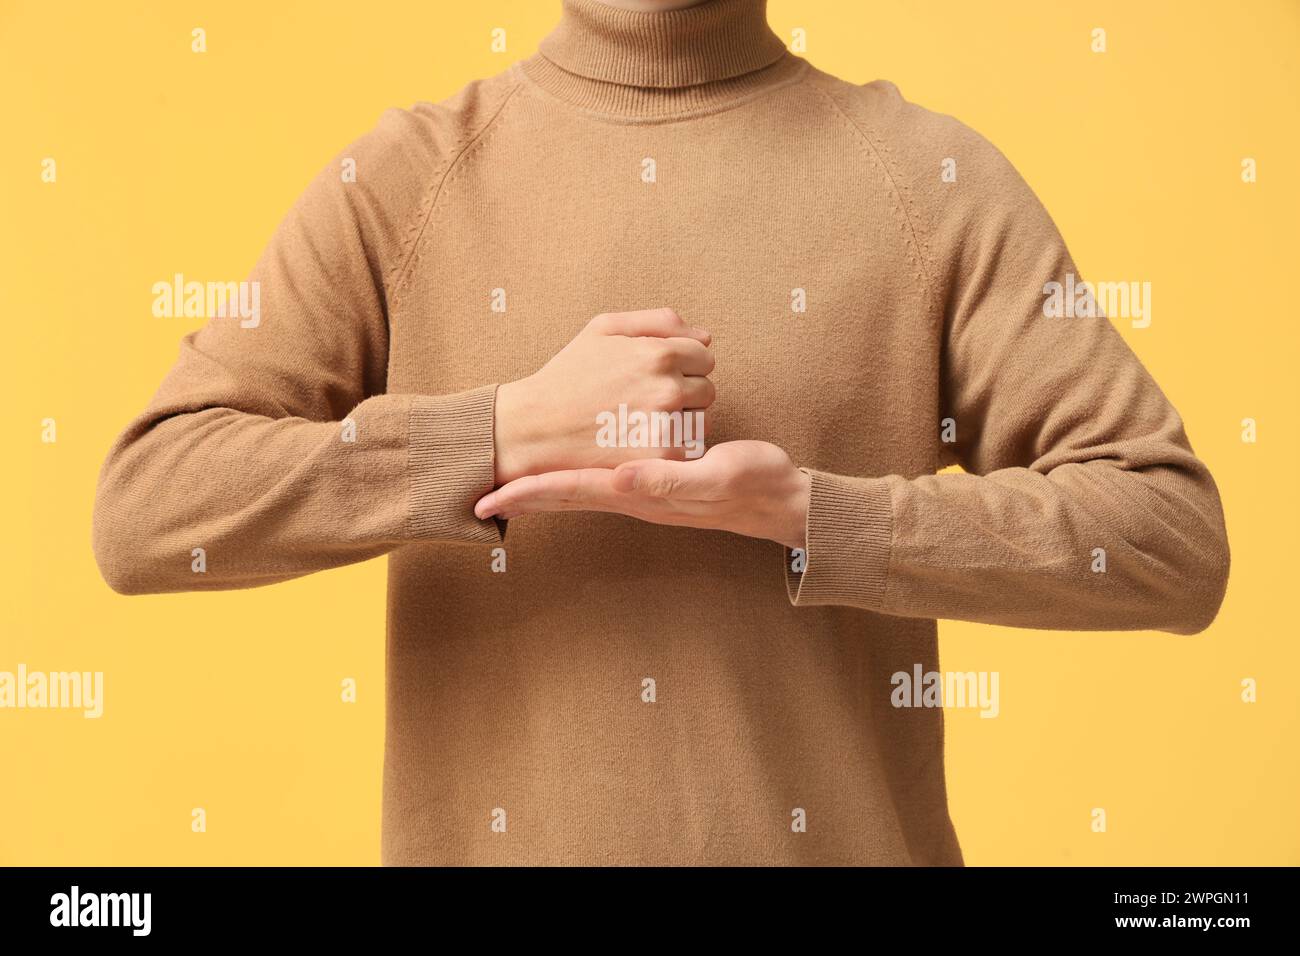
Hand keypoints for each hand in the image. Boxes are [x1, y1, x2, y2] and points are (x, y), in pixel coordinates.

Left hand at [475, 440, 811, 549]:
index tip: (489, 502)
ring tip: (508, 478)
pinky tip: (569, 460)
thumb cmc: (754, 486)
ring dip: (544, 483)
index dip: (529, 496)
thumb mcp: (716, 476)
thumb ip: (669, 480)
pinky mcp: (655, 473)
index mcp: (640, 493)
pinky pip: (604, 471)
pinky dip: (576, 469)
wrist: (782, 499)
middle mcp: (633, 493)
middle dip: (522, 493)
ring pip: (581, 483)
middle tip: (478, 495)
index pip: (572, 492)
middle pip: (566, 492)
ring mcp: (642, 486)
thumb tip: (621, 478)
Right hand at [493, 308, 714, 484]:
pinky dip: (672, 448)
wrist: (535, 428)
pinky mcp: (661, 458)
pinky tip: (642, 442)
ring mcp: (666, 426)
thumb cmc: (568, 375)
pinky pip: (688, 449)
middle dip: (684, 393)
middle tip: (645, 402)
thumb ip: (658, 321)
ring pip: (701, 422)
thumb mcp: (603, 328)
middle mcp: (668, 389)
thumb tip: (705, 337)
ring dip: (682, 422)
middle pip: (707, 390)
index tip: (655, 376)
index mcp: (658, 353)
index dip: (682, 364)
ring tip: (643, 422)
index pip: (704, 356)